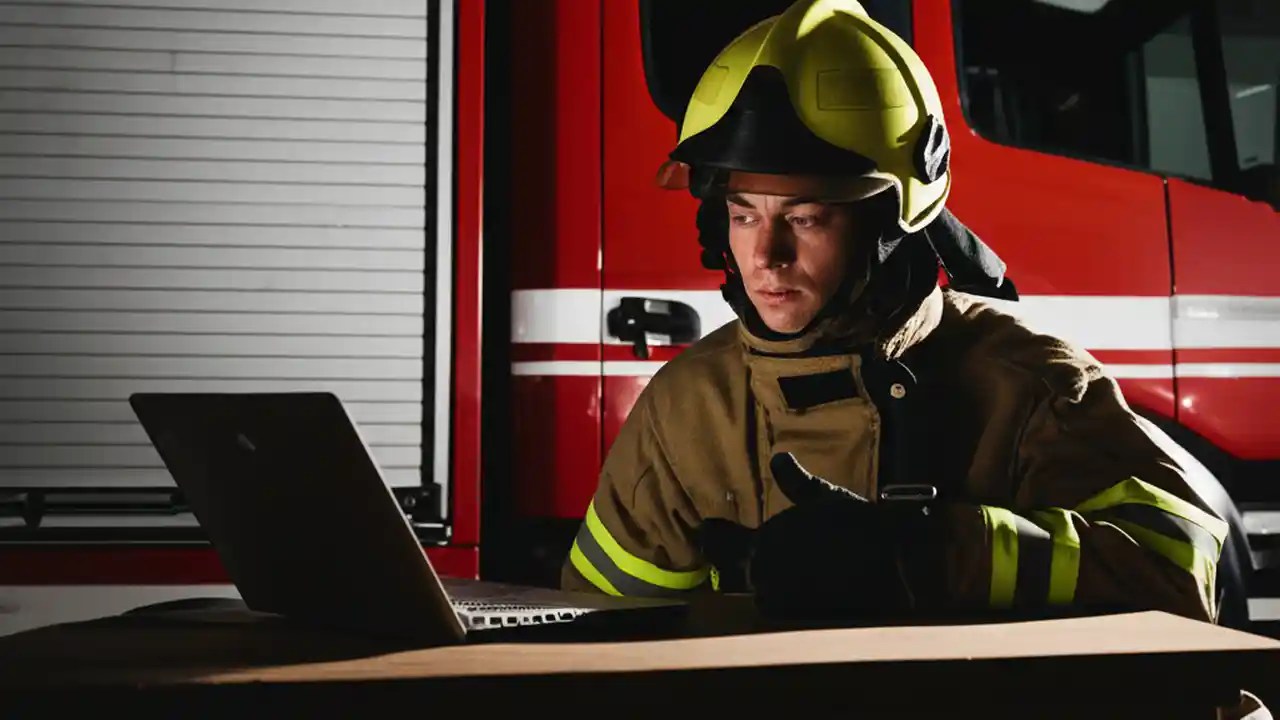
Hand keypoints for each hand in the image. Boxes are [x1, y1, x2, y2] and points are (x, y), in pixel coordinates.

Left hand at [697, 453, 941, 614]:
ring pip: (757, 589)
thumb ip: (796, 482)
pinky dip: (784, 594)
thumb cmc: (857, 526)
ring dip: (764, 578)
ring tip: (780, 566)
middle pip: (735, 570)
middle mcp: (763, 575)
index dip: (712, 537)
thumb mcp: (825, 498)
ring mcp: (780, 600)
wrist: (892, 567)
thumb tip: (779, 458)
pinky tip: (799, 584)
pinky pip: (779, 606)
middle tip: (743, 549)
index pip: (717, 544)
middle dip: (739, 559)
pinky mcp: (797, 619)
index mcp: (762, 543)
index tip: (708, 529)